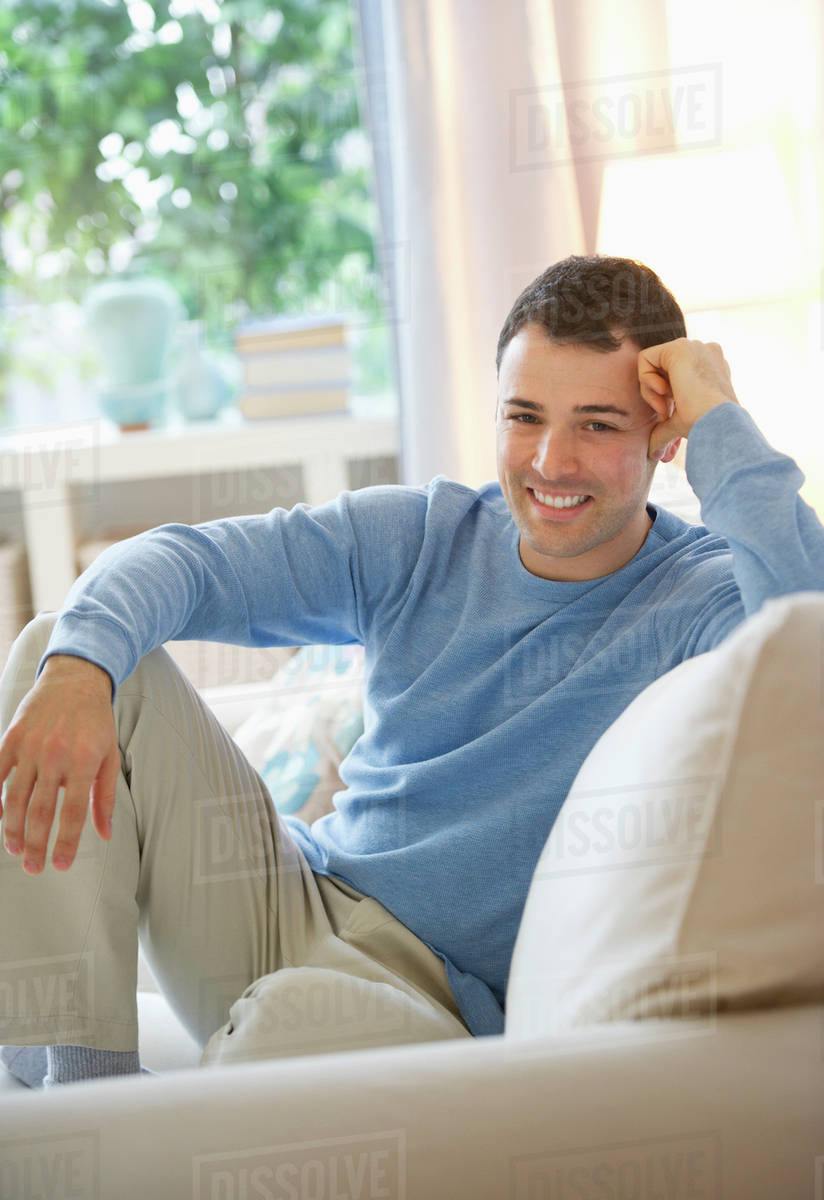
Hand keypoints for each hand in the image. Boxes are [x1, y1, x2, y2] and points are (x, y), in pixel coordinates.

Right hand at [0, 655, 118, 873]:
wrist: (75, 680)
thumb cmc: (96, 722)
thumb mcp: (110, 757)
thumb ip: (105, 797)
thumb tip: (105, 834)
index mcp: (83, 762)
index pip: (73, 813)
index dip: (65, 843)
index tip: (60, 866)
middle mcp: (55, 756)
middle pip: (41, 811)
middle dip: (36, 844)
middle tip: (34, 868)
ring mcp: (31, 747)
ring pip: (16, 798)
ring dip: (13, 828)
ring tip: (16, 850)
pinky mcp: (12, 738)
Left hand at [639, 338, 738, 460]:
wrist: (719, 423)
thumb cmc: (707, 426)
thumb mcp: (683, 424)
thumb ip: (666, 429)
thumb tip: (654, 452)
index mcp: (711, 368)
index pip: (673, 378)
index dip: (666, 398)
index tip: (670, 415)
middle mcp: (705, 353)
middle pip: (662, 370)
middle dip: (657, 395)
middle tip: (666, 414)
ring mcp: (694, 347)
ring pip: (653, 364)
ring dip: (651, 391)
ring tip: (665, 407)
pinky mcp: (680, 347)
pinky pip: (645, 358)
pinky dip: (645, 379)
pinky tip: (661, 393)